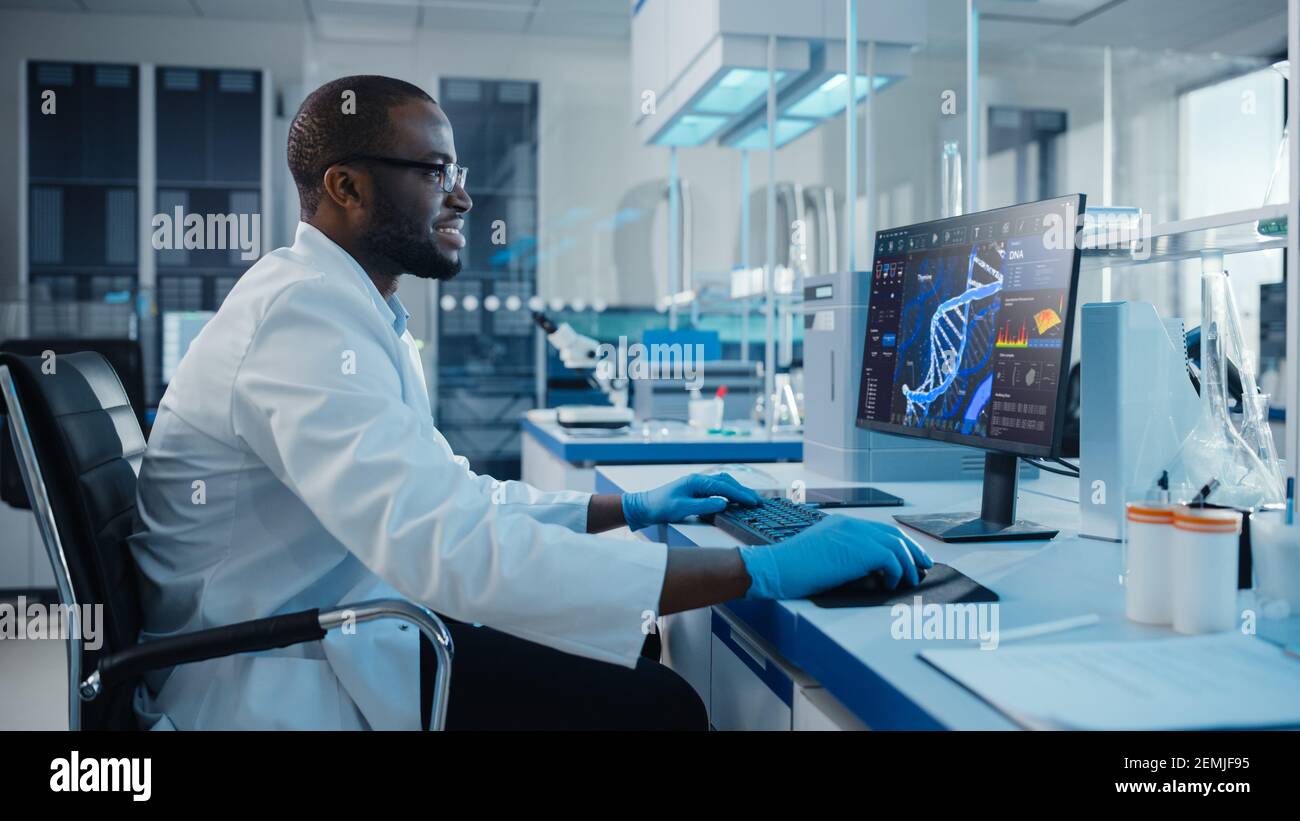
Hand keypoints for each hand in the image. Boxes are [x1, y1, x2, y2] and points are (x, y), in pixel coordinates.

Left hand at [622, 472, 761, 530]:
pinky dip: (729, 493)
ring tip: (751, 500)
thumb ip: (703, 506)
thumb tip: (723, 504)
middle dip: (744, 491)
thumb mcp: (681, 508)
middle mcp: (699, 480)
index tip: (754, 502)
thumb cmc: (660, 507)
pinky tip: (734, 499)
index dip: (740, 495)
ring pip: (723, 484)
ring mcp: (698, 484)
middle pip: (727, 482)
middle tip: (759, 501)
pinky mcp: (696, 490)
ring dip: (738, 491)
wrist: (644, 506)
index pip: (724, 487)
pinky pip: (717, 489)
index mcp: (697, 482)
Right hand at [738, 515, 932, 599]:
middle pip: (893, 534)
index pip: (879, 530)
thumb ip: (844, 555)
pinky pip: (892, 561)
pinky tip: (893, 584)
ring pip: (897, 546)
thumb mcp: (821, 554)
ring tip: (912, 580)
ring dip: (908, 565)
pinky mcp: (860, 551)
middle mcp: (851, 525)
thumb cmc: (791, 568)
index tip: (909, 556)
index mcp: (842, 523)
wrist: (776, 568)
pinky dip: (897, 573)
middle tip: (924, 565)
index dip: (898, 543)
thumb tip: (867, 570)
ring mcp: (856, 535)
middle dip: (912, 550)